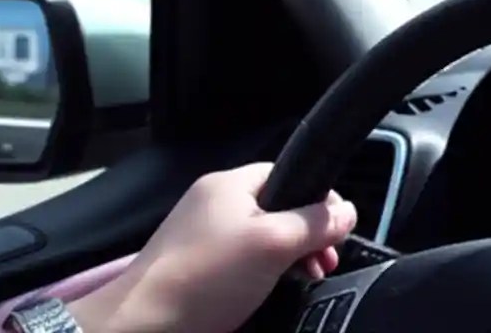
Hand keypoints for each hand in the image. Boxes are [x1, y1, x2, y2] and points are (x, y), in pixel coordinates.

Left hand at [68, 163, 357, 332]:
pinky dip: (264, 273)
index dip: (319, 198)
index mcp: (229, 184)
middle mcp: (214, 204)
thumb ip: (316, 223)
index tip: (337, 230)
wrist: (142, 327)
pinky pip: (243, 261)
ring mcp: (203, 237)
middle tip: (324, 262)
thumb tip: (348, 211)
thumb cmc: (205, 277)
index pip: (289, 173)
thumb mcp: (274, 243)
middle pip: (279, 207)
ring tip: (305, 279)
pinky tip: (272, 290)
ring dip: (290, 256)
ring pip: (263, 236)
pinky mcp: (197, 269)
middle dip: (309, 234)